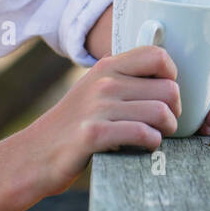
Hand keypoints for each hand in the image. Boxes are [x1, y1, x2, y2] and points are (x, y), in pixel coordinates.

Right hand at [22, 45, 180, 197]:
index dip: (172, 77)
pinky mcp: (94, 134)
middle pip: (168, 89)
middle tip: (163, 124)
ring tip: (155, 136)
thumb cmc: (74, 126)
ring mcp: (98, 107)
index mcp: (107, 67)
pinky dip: (151, 143)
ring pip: (160, 112)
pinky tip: (143, 147)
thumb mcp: (95, 91)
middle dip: (174, 111)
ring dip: (166, 130)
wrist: (35, 154)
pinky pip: (143, 133)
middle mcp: (104, 82)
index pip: (159, 56)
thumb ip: (125, 80)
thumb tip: (172, 83)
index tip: (164, 96)